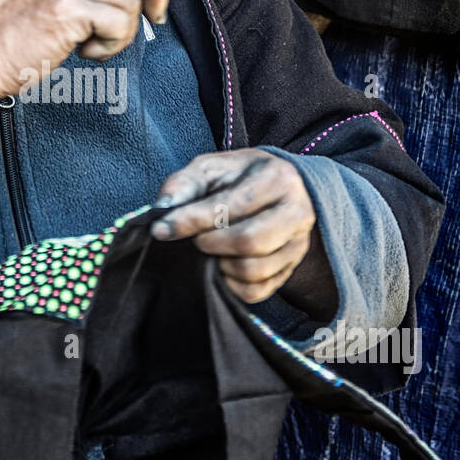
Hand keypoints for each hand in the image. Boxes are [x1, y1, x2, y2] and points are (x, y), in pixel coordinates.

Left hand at [150, 149, 331, 308]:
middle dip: (208, 243)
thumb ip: (184, 184)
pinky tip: (222, 263)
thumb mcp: (211, 168)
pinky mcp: (290, 270)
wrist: (276, 190)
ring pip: (252, 270)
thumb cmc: (238, 178)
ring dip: (219, 264)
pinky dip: (230, 284)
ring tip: (210, 249)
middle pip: (248, 242)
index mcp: (278, 178)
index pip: (230, 207)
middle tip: (195, 238)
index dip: (190, 221)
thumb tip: (162, 209)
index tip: (161, 228)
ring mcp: (298, 245)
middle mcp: (297, 213)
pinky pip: (256, 291)